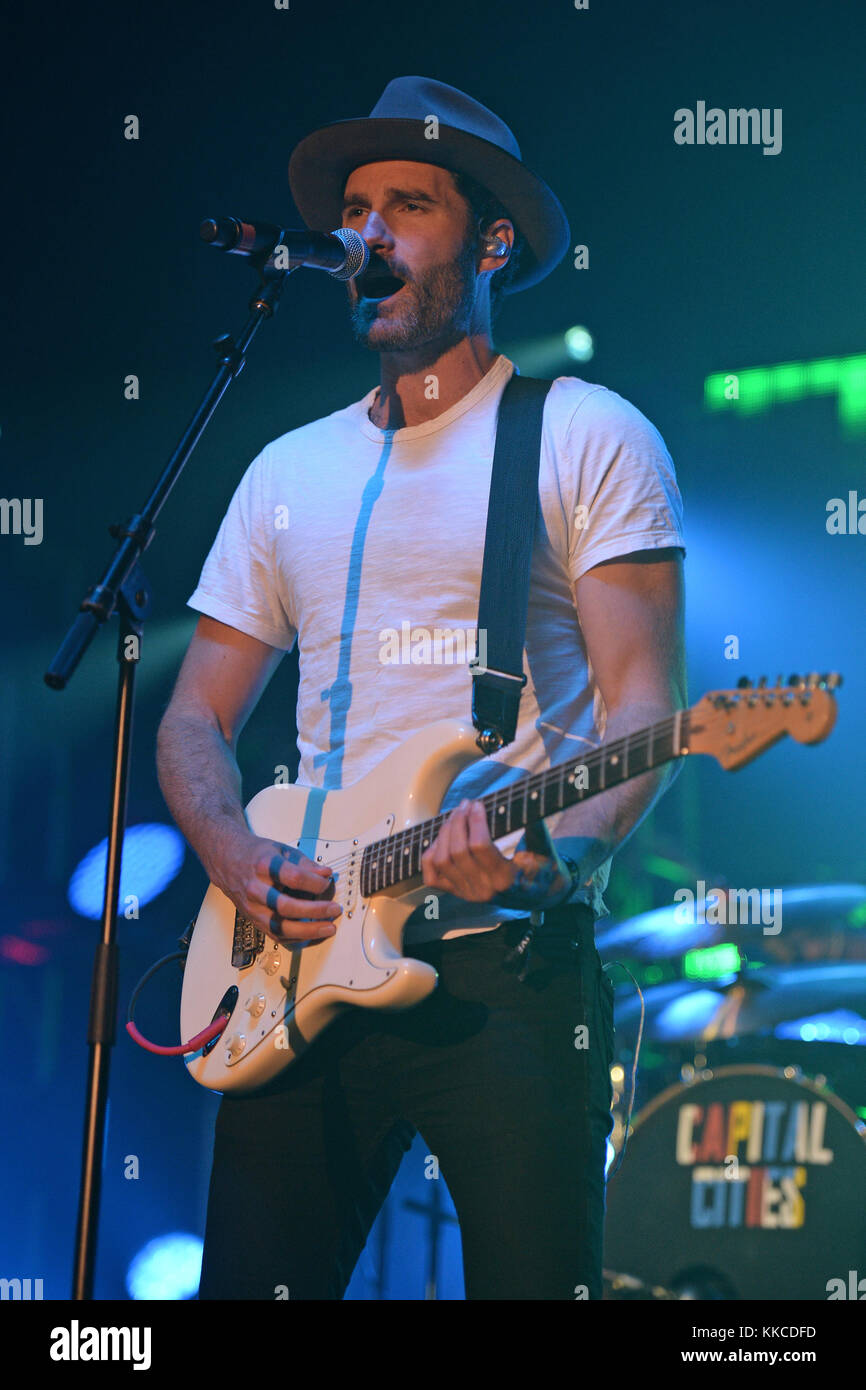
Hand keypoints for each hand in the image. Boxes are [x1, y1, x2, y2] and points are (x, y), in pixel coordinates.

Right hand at [211, 830, 341, 946]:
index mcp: (263, 866)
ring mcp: (253, 907)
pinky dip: (297, 938)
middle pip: (286, 906)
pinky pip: (276, 936)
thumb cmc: (257, 856)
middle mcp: (255, 889)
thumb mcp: (281, 850)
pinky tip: (313, 934)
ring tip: (328, 928)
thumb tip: (326, 874)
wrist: (227, 862)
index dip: (315, 882)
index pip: (293, 877)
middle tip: (334, 909)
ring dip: (308, 931)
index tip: (326, 882)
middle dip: (315, 911)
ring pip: (280, 927)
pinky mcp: (254, 920)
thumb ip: (305, 863)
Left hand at [421, 799, 575, 910]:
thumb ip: (537, 827)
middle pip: (457, 851)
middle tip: (465, 804)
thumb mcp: (544, 849)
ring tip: (455, 817)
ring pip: (443, 861)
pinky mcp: (457, 894)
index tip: (478, 804)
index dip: (475, 820)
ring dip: (445, 834)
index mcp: (505, 879)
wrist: (538, 896)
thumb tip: (530, 798)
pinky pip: (432, 877)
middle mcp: (483, 890)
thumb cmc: (542, 868)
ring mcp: (467, 894)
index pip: (480, 846)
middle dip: (458, 822)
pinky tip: (441, 840)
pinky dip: (430, 856)